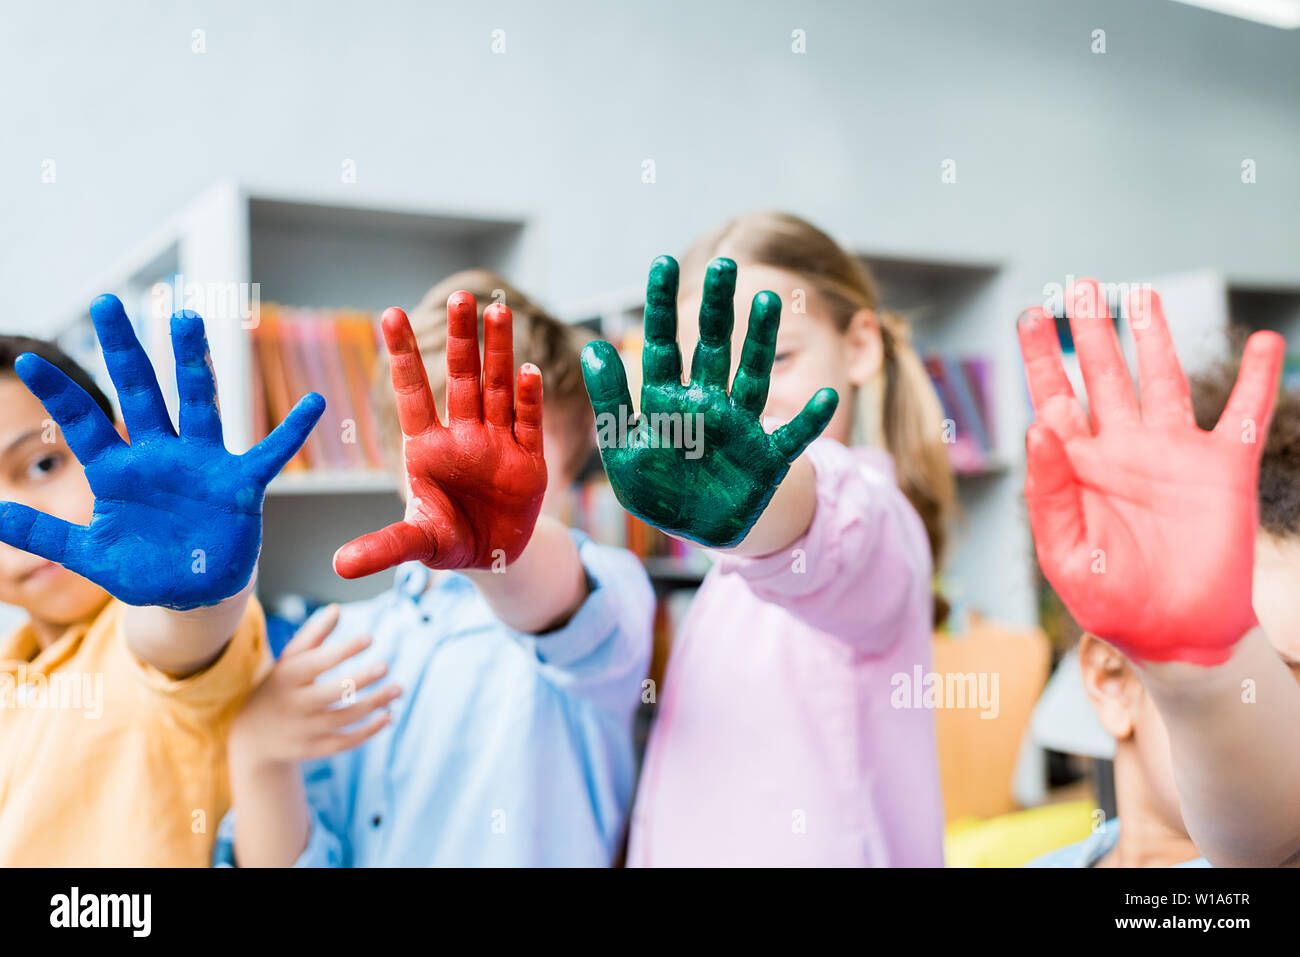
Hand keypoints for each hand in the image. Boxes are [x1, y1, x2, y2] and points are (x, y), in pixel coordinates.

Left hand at [0, 295, 323, 608]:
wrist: (195, 591)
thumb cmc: (146, 569)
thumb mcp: (91, 556)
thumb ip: (48, 535)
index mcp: (120, 471)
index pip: (85, 423)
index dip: (59, 395)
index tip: (28, 362)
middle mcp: (161, 455)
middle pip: (141, 392)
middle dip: (124, 349)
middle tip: (107, 303)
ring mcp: (203, 464)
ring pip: (199, 403)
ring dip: (194, 363)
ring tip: (185, 319)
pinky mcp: (241, 484)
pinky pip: (270, 453)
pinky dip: (292, 431)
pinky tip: (312, 405)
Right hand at [229, 605, 399, 766]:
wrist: (253, 737)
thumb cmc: (279, 686)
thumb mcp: (288, 661)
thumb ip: (313, 636)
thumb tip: (336, 608)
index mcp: (286, 678)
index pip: (316, 663)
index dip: (343, 650)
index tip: (369, 638)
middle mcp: (293, 705)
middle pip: (331, 693)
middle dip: (360, 680)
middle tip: (385, 666)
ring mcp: (303, 731)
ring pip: (343, 718)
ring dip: (373, 704)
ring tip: (398, 689)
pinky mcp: (314, 750)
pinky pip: (345, 742)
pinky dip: (368, 731)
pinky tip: (388, 716)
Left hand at [333, 295, 546, 576]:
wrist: (494, 559)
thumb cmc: (449, 541)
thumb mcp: (417, 544)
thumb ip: (385, 547)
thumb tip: (339, 566)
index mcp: (427, 448)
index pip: (413, 393)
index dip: (404, 355)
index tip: (390, 314)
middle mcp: (463, 436)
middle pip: (462, 378)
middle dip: (462, 339)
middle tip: (461, 297)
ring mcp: (498, 443)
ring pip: (498, 389)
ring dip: (498, 352)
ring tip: (497, 310)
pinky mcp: (529, 461)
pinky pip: (528, 423)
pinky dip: (529, 399)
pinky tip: (528, 370)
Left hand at [580, 255, 836, 547]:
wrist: (695, 529)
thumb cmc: (657, 489)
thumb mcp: (624, 449)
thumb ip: (610, 402)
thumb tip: (592, 349)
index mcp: (668, 401)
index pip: (663, 345)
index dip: (662, 306)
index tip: (662, 262)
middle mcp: (708, 404)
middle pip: (714, 347)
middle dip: (718, 308)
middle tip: (723, 265)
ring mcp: (741, 428)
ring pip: (754, 376)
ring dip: (762, 341)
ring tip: (767, 301)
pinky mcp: (766, 458)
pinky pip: (792, 436)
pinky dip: (810, 419)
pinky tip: (826, 396)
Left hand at [1019, 279, 1282, 664]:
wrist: (1174, 637)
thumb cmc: (1109, 600)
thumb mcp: (1064, 551)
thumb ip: (1049, 490)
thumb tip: (1037, 424)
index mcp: (1078, 466)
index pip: (1054, 398)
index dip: (1040, 357)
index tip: (1028, 315)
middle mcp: (1123, 448)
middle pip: (1104, 374)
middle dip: (1090, 331)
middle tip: (1081, 285)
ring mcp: (1173, 454)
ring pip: (1164, 379)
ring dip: (1154, 337)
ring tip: (1142, 296)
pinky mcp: (1223, 470)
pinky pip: (1244, 415)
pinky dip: (1256, 380)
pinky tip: (1263, 341)